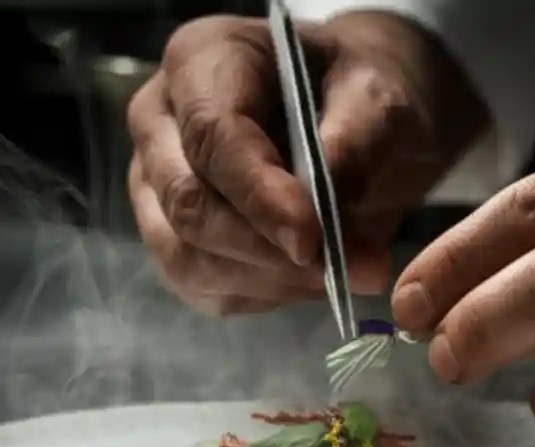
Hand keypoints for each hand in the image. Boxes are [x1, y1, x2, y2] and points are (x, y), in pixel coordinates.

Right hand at [126, 11, 486, 316]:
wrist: (356, 117)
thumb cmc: (359, 92)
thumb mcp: (378, 95)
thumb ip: (355, 142)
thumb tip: (326, 216)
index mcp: (202, 61)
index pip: (211, 137)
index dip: (257, 195)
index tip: (311, 240)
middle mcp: (159, 123)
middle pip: (187, 203)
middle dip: (266, 249)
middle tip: (346, 268)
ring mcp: (156, 187)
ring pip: (187, 258)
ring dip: (269, 281)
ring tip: (339, 272)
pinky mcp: (174, 240)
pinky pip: (204, 290)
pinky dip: (264, 296)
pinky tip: (310, 278)